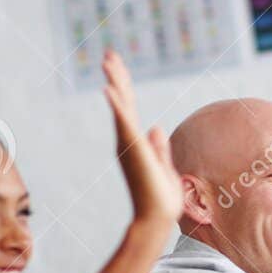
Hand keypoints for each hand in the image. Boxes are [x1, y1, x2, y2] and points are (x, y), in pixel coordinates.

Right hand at [104, 49, 183, 231]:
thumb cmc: (161, 199)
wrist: (158, 219)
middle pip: (122, 101)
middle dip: (116, 76)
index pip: (128, 107)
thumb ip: (159, 147)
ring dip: (114, 83)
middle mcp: (128, 140)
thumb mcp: (163, 167)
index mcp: (136, 142)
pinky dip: (117, 106)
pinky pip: (124, 123)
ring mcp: (129, 144)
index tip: (117, 65)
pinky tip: (109, 89)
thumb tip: (156, 127)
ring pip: (120, 107)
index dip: (123, 85)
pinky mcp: (134, 150)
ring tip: (107, 61)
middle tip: (109, 54)